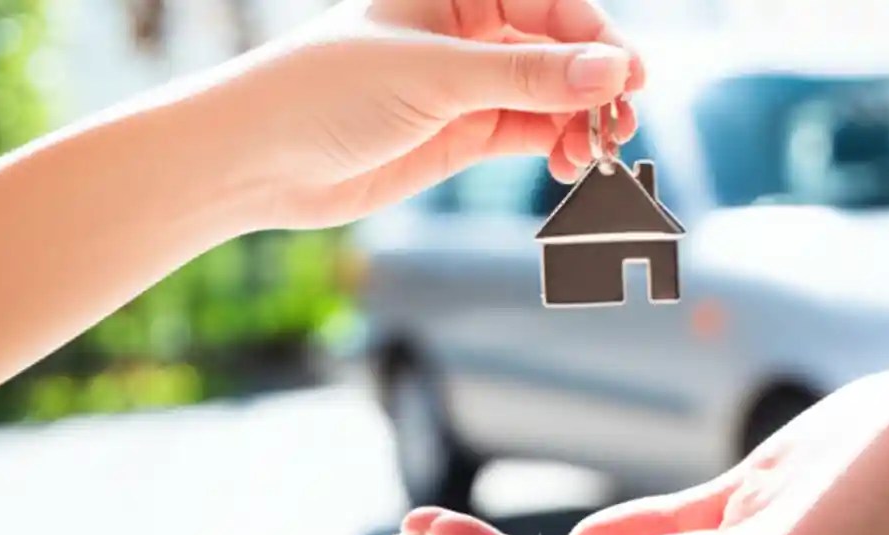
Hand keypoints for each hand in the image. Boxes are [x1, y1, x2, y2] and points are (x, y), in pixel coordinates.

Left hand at [219, 0, 643, 229]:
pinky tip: (567, 165)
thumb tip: (613, 71)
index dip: (597, 38)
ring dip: (580, 122)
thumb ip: (528, 75)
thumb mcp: (436, 75)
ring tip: (592, 154)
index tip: (629, 78)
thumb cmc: (324, 90)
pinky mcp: (462, 132)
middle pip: (560, 48)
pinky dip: (555, 146)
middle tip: (618, 126)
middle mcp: (467, 29)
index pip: (553, 3)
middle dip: (595, 85)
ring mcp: (467, 83)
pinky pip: (529, 131)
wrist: (259, 160)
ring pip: (550, 94)